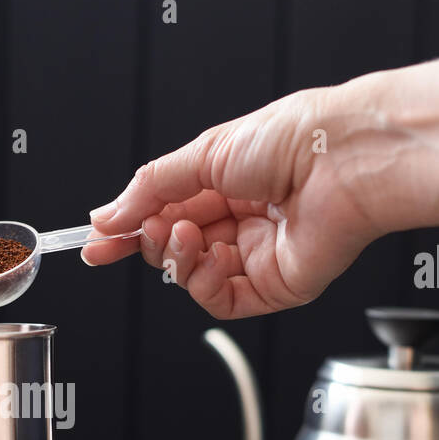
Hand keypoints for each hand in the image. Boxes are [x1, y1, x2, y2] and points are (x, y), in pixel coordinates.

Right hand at [82, 87, 389, 318]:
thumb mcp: (204, 153)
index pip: (164, 214)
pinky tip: (214, 257)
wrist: (344, 159)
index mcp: (226, 183)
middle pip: (174, 248)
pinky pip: (225, 300)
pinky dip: (207, 283)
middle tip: (143, 231)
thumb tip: (107, 216)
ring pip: (193, 277)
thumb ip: (151, 189)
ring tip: (188, 236)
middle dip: (150, 242)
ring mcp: (258, 256)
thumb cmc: (293, 139)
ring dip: (178, 259)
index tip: (94, 242)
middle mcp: (242, 221)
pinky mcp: (277, 286)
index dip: (127, 230)